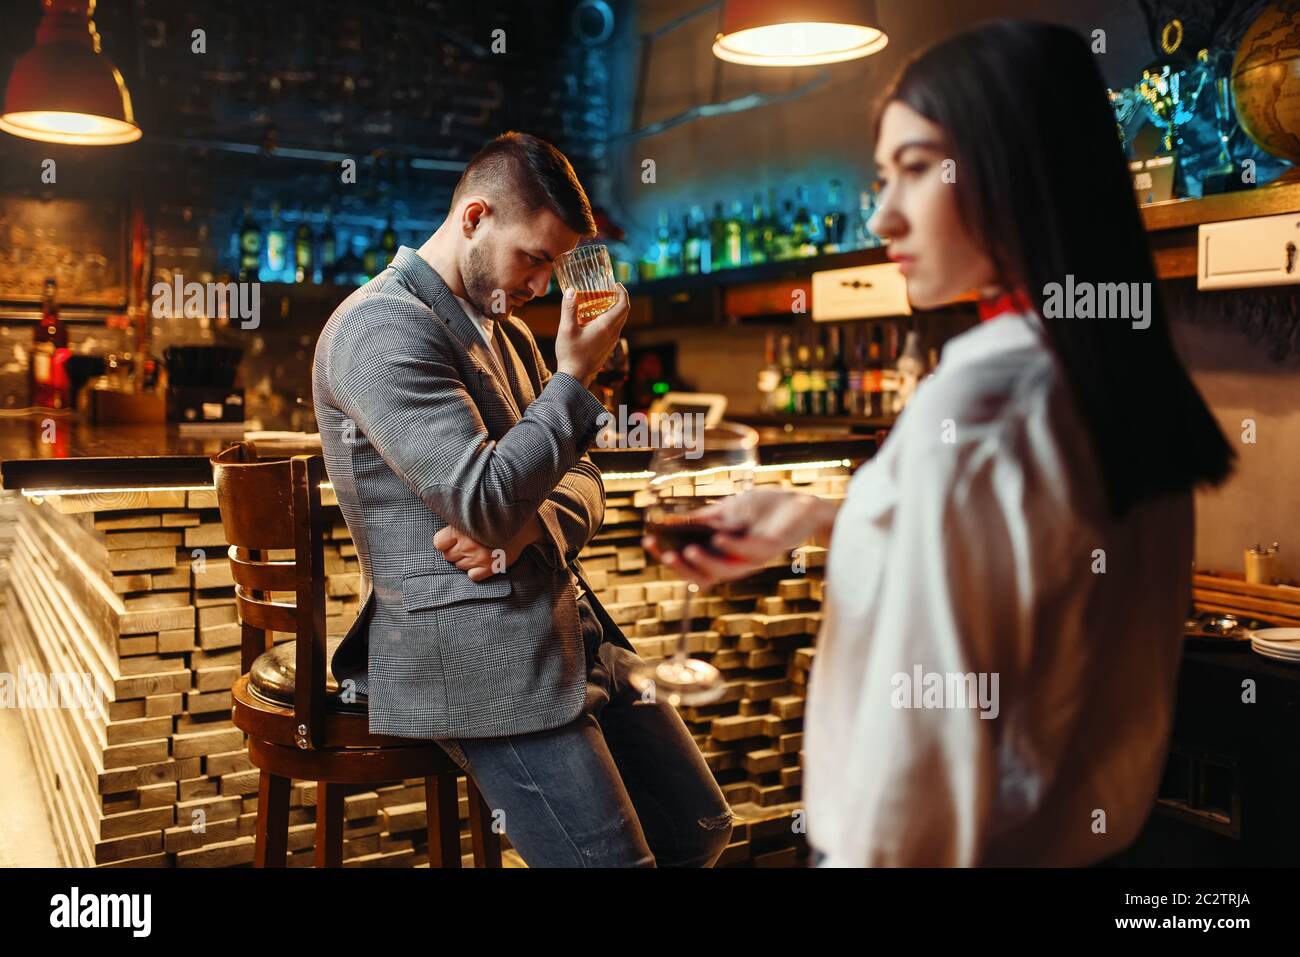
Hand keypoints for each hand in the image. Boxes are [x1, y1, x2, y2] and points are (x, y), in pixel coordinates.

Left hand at [433, 519, 538, 580]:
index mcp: (460, 529)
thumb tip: (446, 525)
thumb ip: (460, 520)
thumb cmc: (498, 516)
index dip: (445, 542)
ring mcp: (478, 558)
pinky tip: (482, 562)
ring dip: (465, 560)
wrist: (525, 524)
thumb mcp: (476, 512)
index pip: (438, 543)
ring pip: (460, 566)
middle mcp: (467, 545)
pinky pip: (473, 576)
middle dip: (455, 551)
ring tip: (477, 550)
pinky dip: (475, 571)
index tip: (453, 538)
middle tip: (468, 544)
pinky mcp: (490, 568)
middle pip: (448, 556)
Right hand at [554, 283, 629, 386]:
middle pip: (624, 312)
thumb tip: (571, 291)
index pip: (623, 305)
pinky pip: (614, 330)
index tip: (616, 284)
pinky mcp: (607, 349)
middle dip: (619, 299)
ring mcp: (612, 343)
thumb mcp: (566, 329)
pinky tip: (595, 321)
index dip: (623, 292)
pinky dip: (610, 320)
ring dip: (614, 310)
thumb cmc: (570, 354)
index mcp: (606, 326)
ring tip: (601, 303)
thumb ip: (569, 308)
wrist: (575, 377)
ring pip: (619, 322)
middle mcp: (613, 334)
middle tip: (608, 290)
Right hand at [642, 488, 833, 589]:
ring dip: (705, 562)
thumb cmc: (763, 509)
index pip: (691, 565)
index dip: (668, 557)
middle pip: (703, 575)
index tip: (647, 542)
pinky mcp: (772, 548)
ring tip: (686, 550)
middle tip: (664, 554)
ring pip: (725, 571)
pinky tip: (719, 537)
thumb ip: (702, 520)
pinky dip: (734, 547)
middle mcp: (735, 563)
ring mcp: (753, 558)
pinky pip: (751, 553)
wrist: (799, 504)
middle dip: (682, 567)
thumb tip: (668, 521)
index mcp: (722, 556)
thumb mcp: (726, 511)